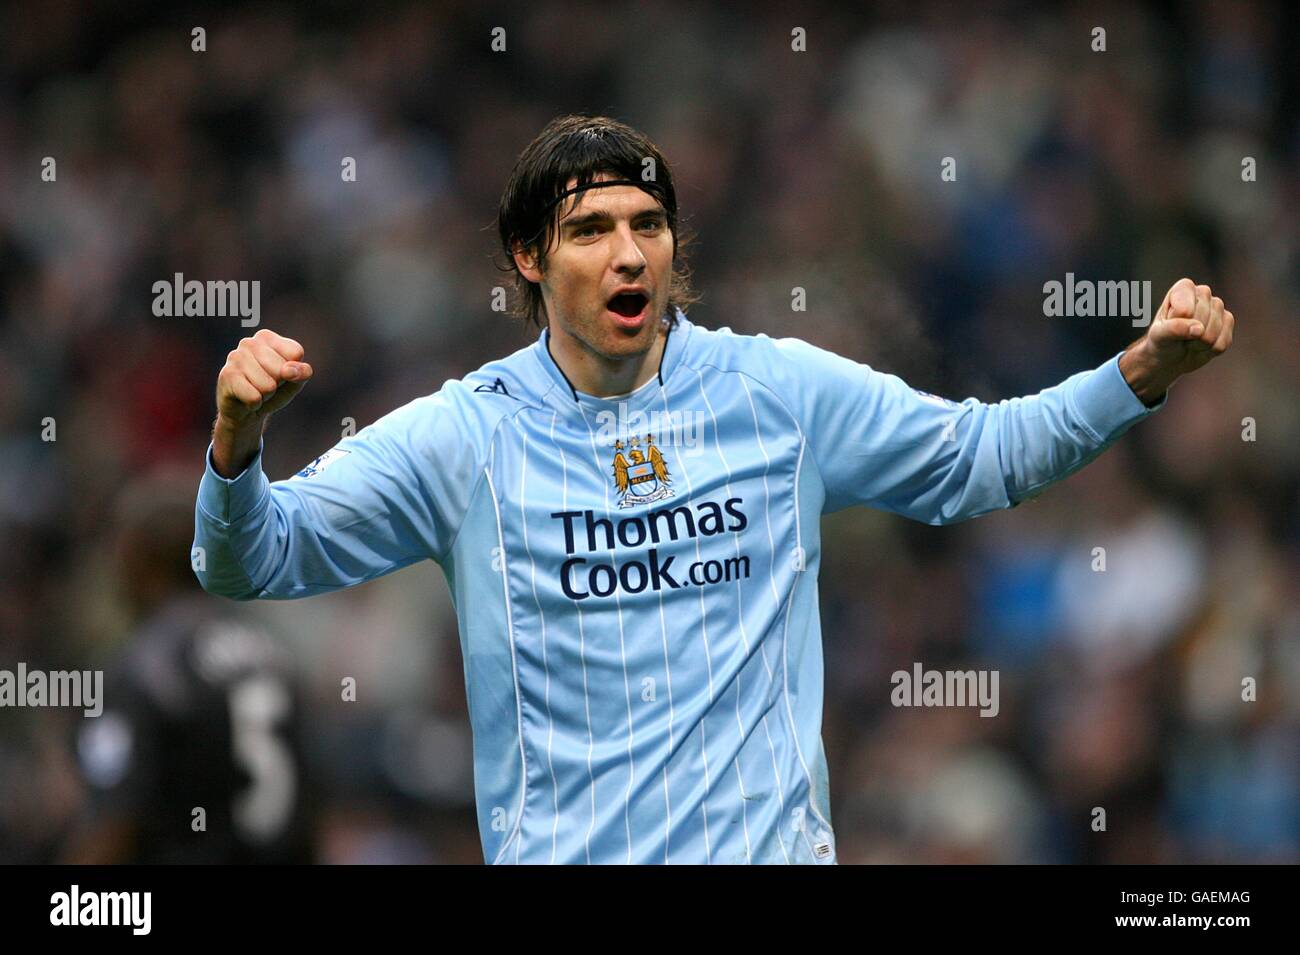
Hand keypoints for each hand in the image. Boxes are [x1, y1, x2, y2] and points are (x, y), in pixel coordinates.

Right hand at [216, 329, 313, 424]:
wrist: (245, 412)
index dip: (294, 371)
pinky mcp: (226, 376)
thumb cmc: (272, 391)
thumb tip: (290, 370)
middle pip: (282, 370)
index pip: (295, 353)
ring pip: (268, 386)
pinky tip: (245, 398)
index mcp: (267, 337)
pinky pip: (254, 398)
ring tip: (255, 391)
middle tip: (265, 386)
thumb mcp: (294, 382)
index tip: (281, 374)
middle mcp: (249, 342)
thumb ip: (302, 373)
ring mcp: (235, 358)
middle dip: (278, 385)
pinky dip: (254, 404)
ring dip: (265, 396)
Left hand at [1120, 278, 1234, 405]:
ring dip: (1203, 341)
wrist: (1167, 360)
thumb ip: (1174, 328)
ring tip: (1189, 343)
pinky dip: (1214, 347)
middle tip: (1180, 339)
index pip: (1191, 298)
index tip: (1170, 326)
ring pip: (1218, 324)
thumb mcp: (1159, 336)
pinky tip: (1202, 347)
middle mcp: (1202, 294)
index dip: (1182, 316)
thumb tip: (1196, 329)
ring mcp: (1216, 309)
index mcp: (1183, 289)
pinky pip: (1227, 337)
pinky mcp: (1227, 324)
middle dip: (1193, 331)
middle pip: (1208, 311)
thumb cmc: (1158, 344)